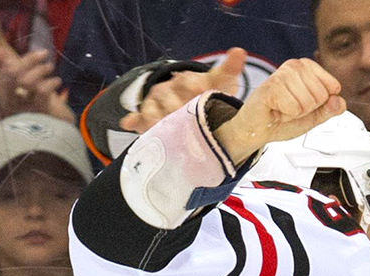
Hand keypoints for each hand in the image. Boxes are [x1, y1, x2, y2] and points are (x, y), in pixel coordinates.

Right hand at [0, 43, 74, 122]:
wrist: (52, 129)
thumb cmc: (33, 101)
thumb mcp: (20, 79)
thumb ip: (4, 62)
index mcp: (2, 92)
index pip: (5, 71)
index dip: (20, 58)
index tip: (39, 53)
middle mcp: (8, 102)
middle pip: (12, 74)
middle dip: (29, 61)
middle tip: (44, 55)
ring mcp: (22, 110)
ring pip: (27, 82)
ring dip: (40, 70)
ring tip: (50, 67)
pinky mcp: (36, 116)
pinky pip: (41, 92)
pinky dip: (50, 83)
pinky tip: (57, 81)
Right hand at [119, 47, 249, 133]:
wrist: (185, 95)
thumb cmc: (207, 91)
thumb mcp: (220, 82)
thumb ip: (229, 70)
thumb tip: (239, 51)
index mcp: (190, 82)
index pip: (191, 85)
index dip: (195, 90)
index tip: (197, 91)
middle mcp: (171, 89)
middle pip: (172, 104)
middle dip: (180, 114)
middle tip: (191, 126)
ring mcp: (157, 101)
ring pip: (154, 113)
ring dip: (161, 123)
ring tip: (170, 131)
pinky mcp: (145, 114)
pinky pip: (138, 117)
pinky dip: (135, 120)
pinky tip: (130, 123)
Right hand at [214, 58, 345, 163]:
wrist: (258, 130)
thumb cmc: (281, 118)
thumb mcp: (313, 116)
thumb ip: (329, 109)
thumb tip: (340, 102)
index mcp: (307, 68)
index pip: (333, 87)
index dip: (320, 104)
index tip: (304, 105)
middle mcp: (295, 66)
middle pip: (321, 95)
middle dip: (308, 109)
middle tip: (291, 108)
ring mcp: (282, 74)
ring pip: (308, 101)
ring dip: (296, 113)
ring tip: (282, 109)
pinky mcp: (271, 86)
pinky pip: (294, 107)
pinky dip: (286, 115)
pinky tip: (275, 110)